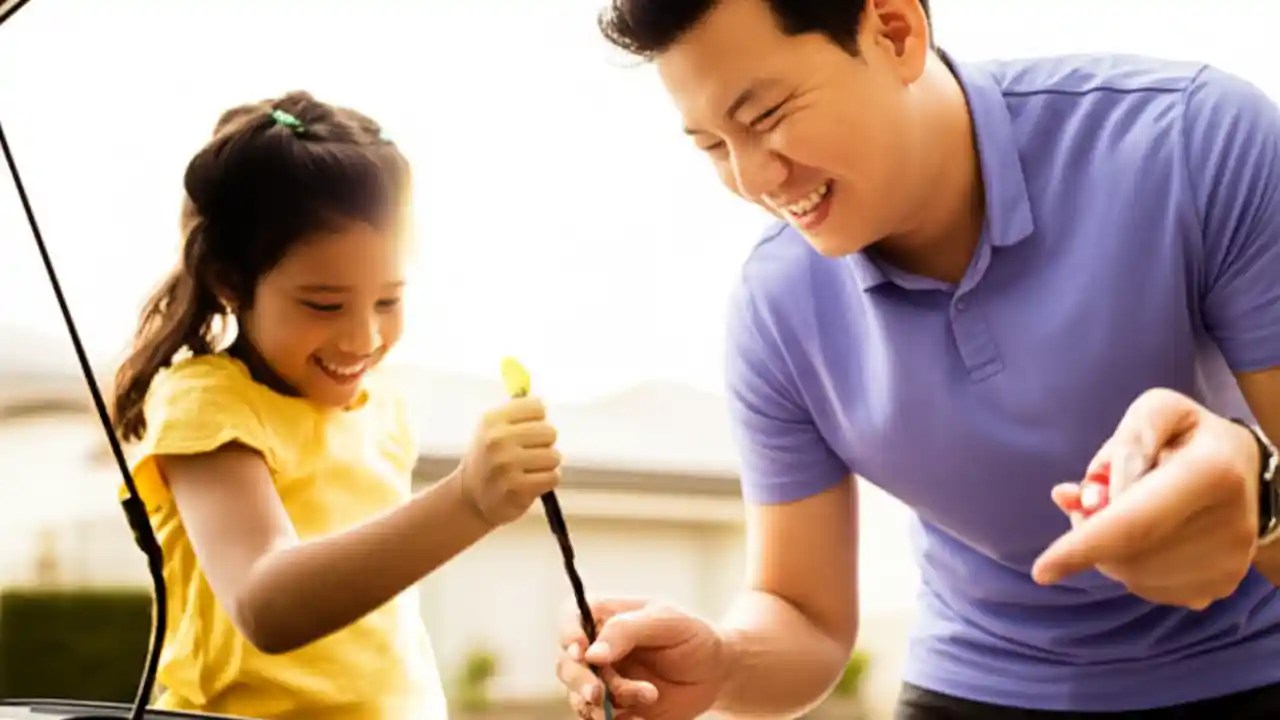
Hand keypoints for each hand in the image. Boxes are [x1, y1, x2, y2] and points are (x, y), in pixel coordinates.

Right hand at [458, 396, 560, 526]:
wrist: (470, 497)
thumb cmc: (489, 458)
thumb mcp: (493, 429)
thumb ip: (517, 412)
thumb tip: (542, 400)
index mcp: (492, 420)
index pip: (537, 407)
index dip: (538, 420)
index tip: (528, 431)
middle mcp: (497, 440)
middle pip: (549, 431)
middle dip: (544, 444)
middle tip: (529, 453)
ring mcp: (506, 465)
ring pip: (554, 456)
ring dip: (546, 464)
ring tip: (529, 469)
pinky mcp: (517, 489)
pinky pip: (553, 477)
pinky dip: (547, 481)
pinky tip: (531, 482)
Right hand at [555, 598, 727, 719]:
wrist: (717, 673)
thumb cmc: (693, 636)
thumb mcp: (667, 622)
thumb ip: (627, 630)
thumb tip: (591, 653)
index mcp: (606, 616)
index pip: (571, 618)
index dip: (568, 635)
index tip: (580, 652)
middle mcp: (598, 648)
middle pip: (566, 663)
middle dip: (580, 680)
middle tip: (600, 693)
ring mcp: (604, 680)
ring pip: (580, 695)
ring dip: (605, 703)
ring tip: (648, 696)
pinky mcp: (615, 707)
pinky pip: (599, 718)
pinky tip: (641, 717)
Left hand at [1033, 388, 1261, 608]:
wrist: (1248, 473)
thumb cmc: (1189, 436)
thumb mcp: (1158, 411)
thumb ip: (1123, 443)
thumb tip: (1084, 499)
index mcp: (1211, 473)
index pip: (1136, 522)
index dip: (1085, 547)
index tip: (1042, 571)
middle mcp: (1229, 527)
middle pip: (1127, 552)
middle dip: (1091, 532)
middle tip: (1094, 500)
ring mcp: (1226, 565)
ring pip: (1131, 574)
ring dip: (1108, 549)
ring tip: (1127, 511)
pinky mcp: (1217, 588)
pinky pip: (1147, 587)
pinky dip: (1129, 564)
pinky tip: (1147, 535)